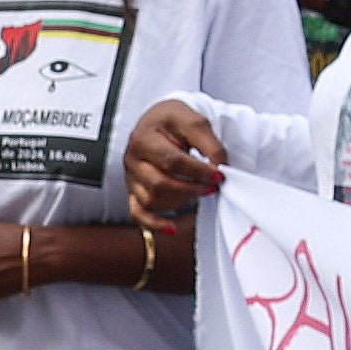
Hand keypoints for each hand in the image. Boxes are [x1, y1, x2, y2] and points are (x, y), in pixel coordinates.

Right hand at [126, 97, 233, 222]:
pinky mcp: (133, 191)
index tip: (219, 174)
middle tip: (213, 185)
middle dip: (191, 188)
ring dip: (180, 200)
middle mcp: (132, 159)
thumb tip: (219, 167)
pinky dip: (154, 223)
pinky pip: (138, 213)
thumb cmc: (174, 121)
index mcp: (144, 138)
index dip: (198, 171)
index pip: (172, 161)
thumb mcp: (194, 121)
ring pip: (152, 200)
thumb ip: (209, 143)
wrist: (158, 122)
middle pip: (160, 184)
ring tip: (198, 190)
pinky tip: (171, 227)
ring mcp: (131, 177)